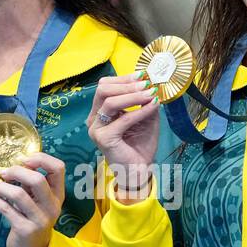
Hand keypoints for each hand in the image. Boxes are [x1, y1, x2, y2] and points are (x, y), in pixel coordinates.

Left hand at [0, 152, 66, 246]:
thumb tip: (12, 163)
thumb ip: (30, 184)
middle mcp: (52, 206)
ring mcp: (39, 219)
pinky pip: (5, 208)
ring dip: (0, 186)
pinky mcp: (25, 229)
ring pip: (18, 194)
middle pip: (38, 180)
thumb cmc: (32, 219)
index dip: (40, 159)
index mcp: (57, 195)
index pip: (58, 168)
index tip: (23, 159)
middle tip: (3, 172)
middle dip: (17, 171)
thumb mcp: (37, 200)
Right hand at [87, 73, 159, 201]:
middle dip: (126, 84)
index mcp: (100, 112)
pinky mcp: (104, 139)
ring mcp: (96, 129)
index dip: (123, 78)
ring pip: (110, 102)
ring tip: (150, 93)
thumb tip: (151, 85)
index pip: (105, 86)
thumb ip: (145, 102)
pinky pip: (122, 119)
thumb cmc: (139, 145)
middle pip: (102, 90)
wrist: (139, 170)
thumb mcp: (145, 118)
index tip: (142, 75)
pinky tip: (152, 107)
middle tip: (146, 84)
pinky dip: (139, 111)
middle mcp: (94, 119)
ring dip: (133, 95)